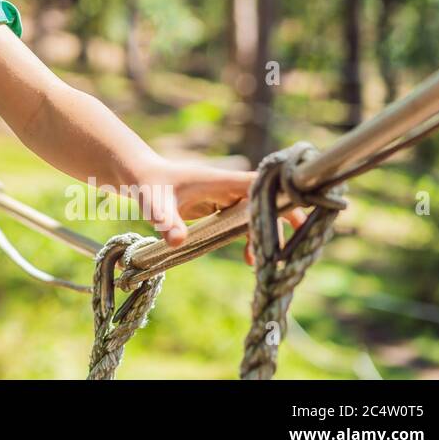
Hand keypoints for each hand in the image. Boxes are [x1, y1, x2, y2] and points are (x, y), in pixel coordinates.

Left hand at [136, 159, 306, 268]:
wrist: (139, 177)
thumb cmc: (148, 186)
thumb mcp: (154, 204)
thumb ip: (165, 221)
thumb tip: (177, 242)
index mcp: (220, 181)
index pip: (258, 184)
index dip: (280, 195)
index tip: (299, 213)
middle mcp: (228, 187)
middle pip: (265, 200)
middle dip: (282, 219)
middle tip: (296, 243)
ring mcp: (225, 197)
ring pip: (256, 213)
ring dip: (264, 233)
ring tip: (261, 261)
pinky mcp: (220, 208)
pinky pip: (243, 221)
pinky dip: (250, 237)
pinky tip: (248, 257)